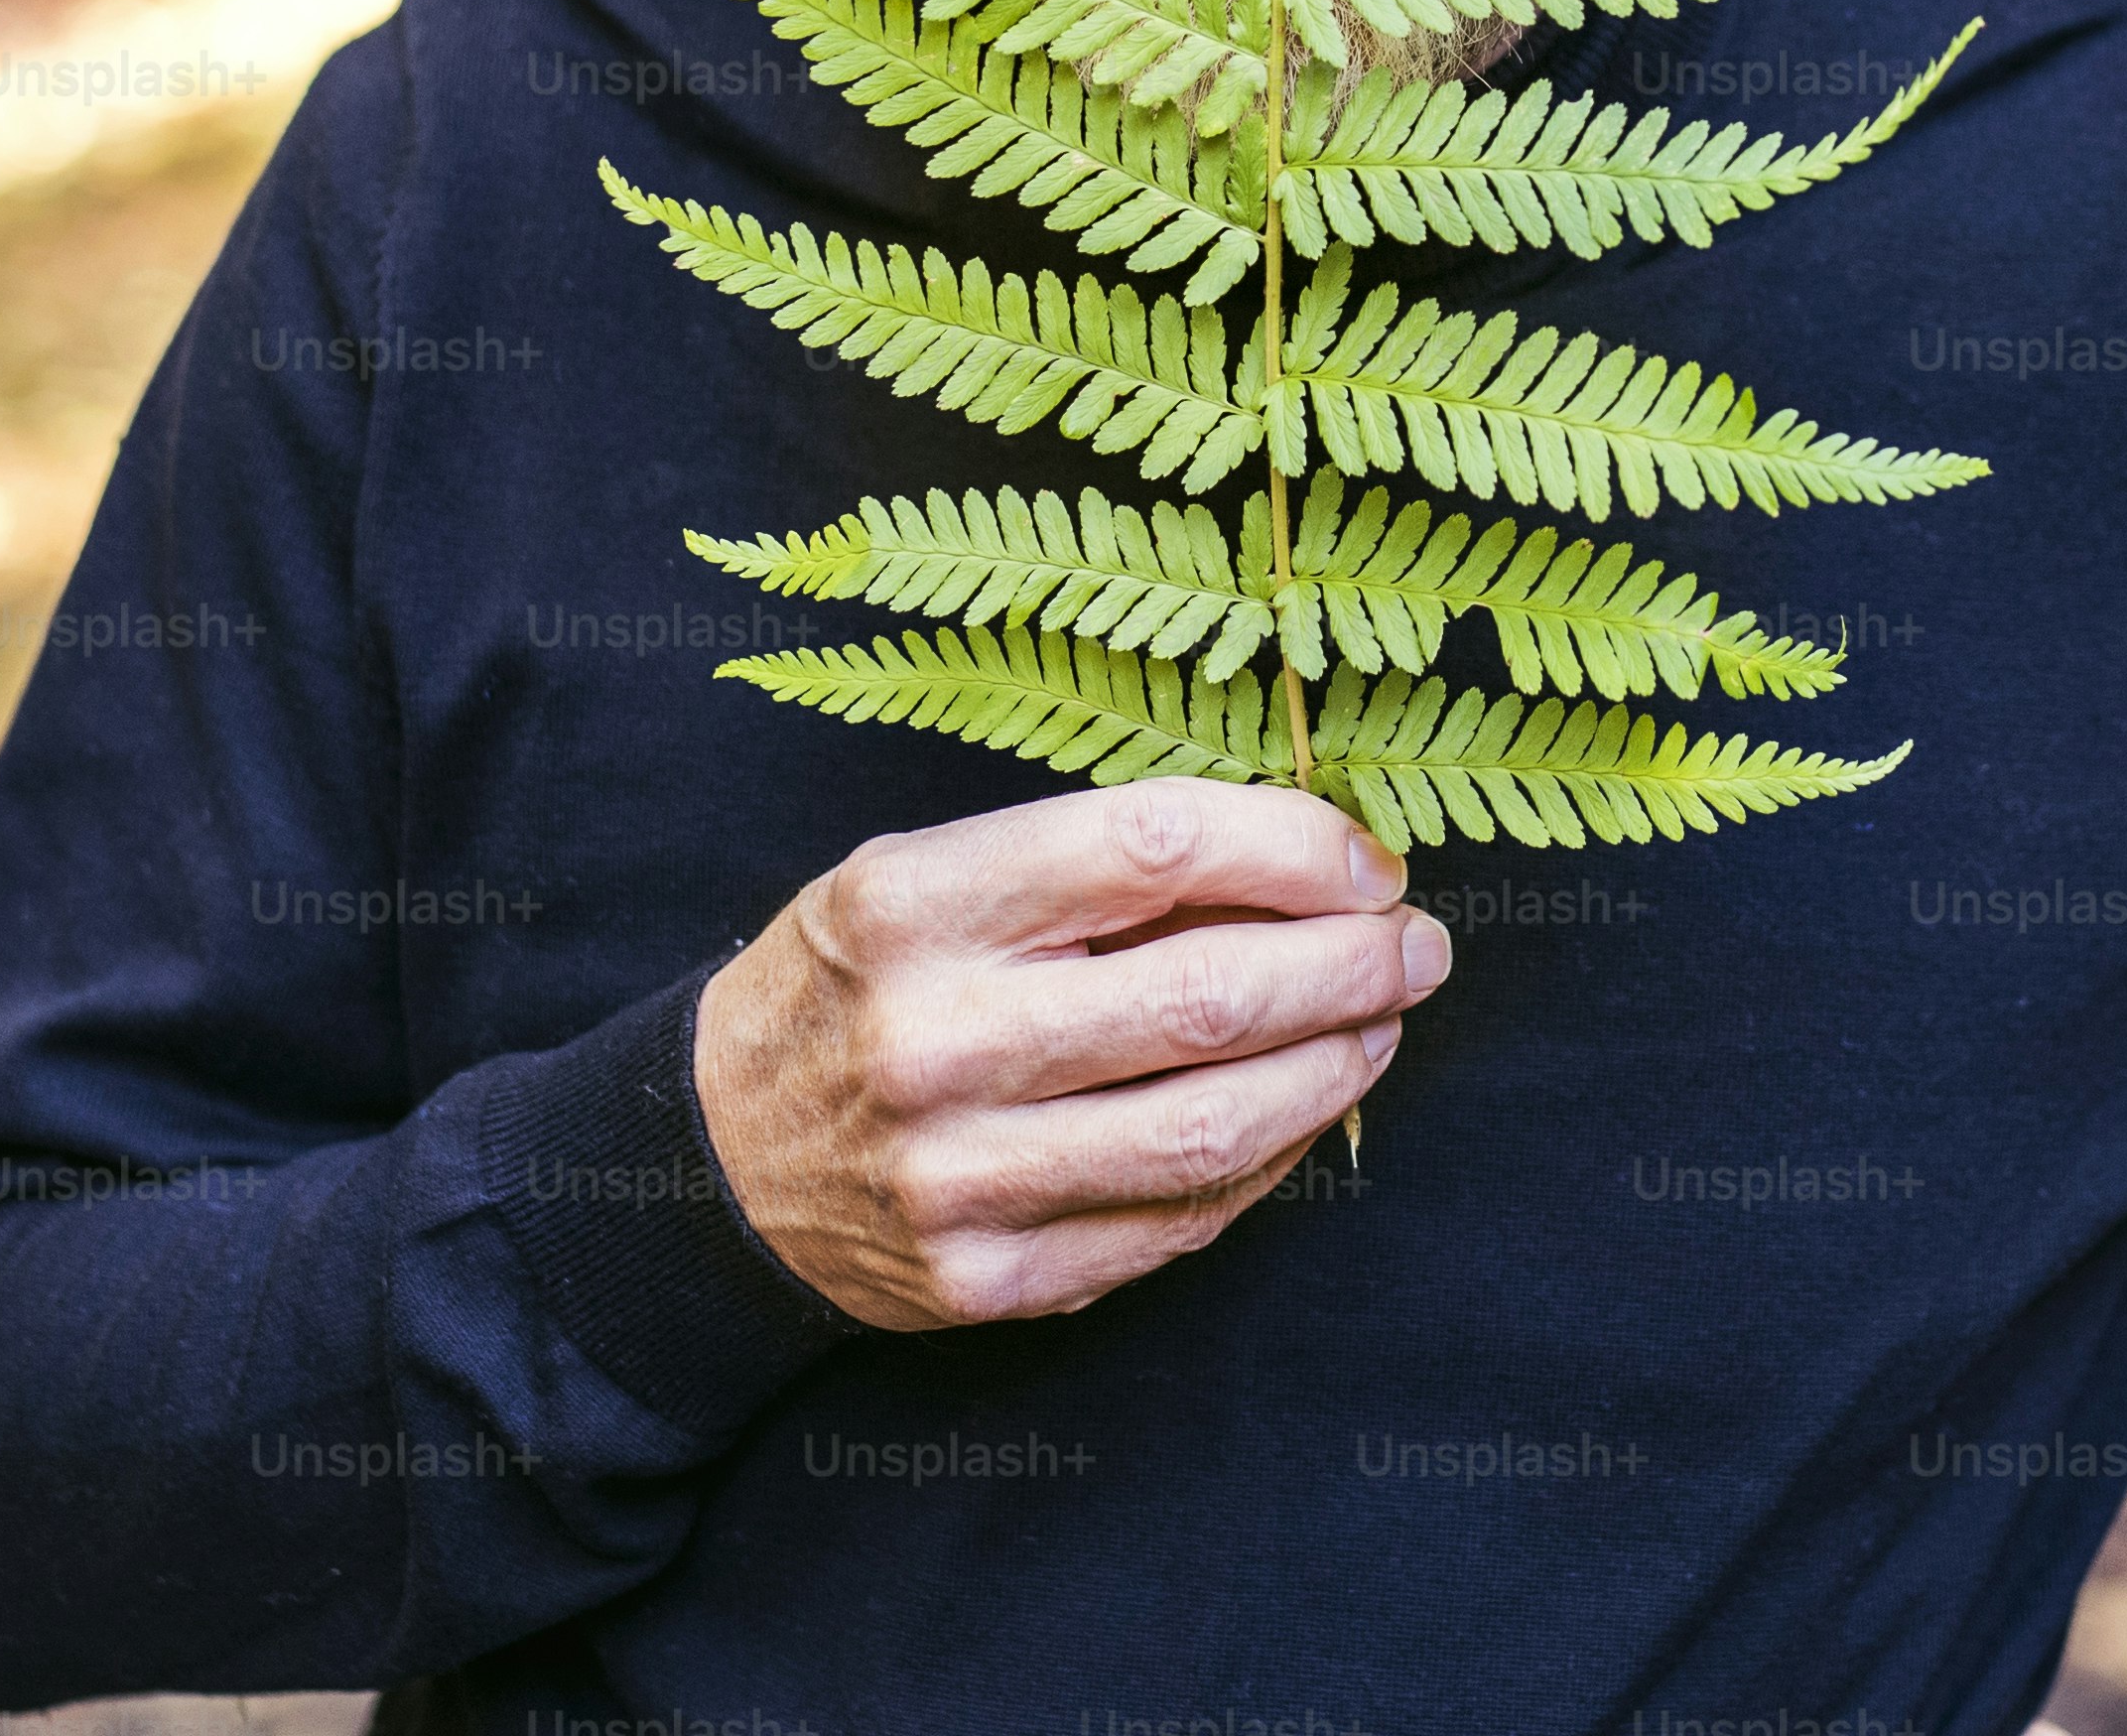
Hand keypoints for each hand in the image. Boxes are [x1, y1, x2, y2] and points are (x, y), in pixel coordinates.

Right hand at [692, 778, 1449, 1330]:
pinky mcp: (987, 1281)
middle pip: (1203, 997)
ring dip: (1332, 1072)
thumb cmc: (854, 987)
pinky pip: (1175, 1226)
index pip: (1148, 845)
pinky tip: (1304, 1115)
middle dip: (1347, 966)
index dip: (1291, 847)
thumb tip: (1302, 864)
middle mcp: (934, 1040)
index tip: (1365, 861)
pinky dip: (1266, 1166)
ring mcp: (960, 1177)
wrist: (710, 1166)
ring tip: (1381, 1026)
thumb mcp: (923, 877)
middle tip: (1416, 947)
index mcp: (914, 904)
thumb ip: (1090, 867)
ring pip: (1210, 1130)